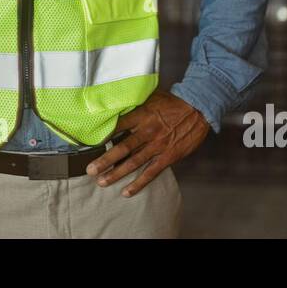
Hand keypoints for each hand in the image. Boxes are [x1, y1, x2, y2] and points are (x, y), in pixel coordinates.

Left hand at [84, 90, 207, 196]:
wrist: (199, 108)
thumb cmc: (173, 101)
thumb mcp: (151, 95)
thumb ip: (134, 101)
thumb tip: (114, 98)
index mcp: (142, 114)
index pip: (117, 125)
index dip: (102, 135)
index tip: (87, 144)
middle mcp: (148, 131)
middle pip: (122, 148)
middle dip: (105, 160)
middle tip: (90, 170)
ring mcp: (158, 145)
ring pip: (134, 162)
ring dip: (117, 173)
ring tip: (102, 182)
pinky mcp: (169, 156)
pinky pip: (151, 172)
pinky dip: (139, 183)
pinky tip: (126, 192)